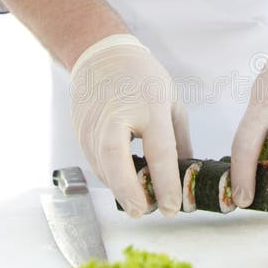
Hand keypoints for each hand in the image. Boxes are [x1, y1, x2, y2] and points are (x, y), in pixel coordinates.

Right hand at [70, 34, 191, 216]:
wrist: (103, 56)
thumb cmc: (143, 78)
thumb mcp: (171, 101)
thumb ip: (179, 139)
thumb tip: (186, 172)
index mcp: (149, 106)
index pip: (159, 151)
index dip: (166, 183)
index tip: (173, 206)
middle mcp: (118, 114)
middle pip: (116, 158)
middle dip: (129, 190)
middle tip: (143, 211)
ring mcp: (95, 121)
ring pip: (101, 164)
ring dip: (118, 188)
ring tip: (137, 203)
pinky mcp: (81, 128)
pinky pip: (93, 160)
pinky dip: (108, 176)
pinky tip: (120, 185)